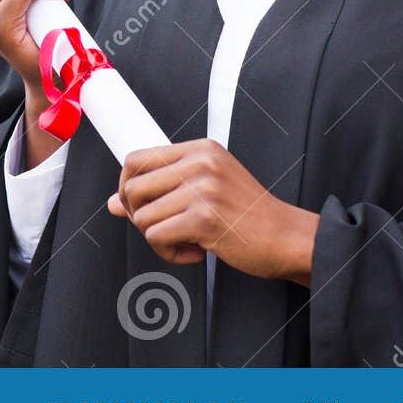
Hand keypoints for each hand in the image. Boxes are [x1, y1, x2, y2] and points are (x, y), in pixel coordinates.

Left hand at [106, 139, 319, 284]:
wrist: (288, 237)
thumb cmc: (248, 215)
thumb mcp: (206, 189)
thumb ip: (161, 191)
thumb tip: (114, 203)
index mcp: (199, 149)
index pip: (135, 159)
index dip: (127, 187)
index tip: (140, 206)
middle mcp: (199, 163)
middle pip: (131, 187)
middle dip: (138, 216)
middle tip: (163, 228)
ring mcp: (202, 189)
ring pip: (141, 217)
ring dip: (158, 239)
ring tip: (185, 240)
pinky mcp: (204, 218)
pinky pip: (157, 237)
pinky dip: (169, 253)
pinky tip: (195, 251)